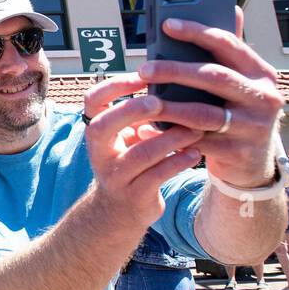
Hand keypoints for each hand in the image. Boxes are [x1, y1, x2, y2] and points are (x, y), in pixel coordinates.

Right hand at [80, 84, 204, 232]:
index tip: (142, 77)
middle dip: (133, 110)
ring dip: (171, 138)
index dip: (115, 85)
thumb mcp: (124, 137)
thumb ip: (136, 115)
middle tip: (162, 102)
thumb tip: (169, 78)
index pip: (92, 101)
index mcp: (96, 133)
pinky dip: (179, 161)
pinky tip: (195, 152)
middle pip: (104, 126)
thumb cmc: (128, 163)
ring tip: (196, 128)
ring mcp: (115, 177)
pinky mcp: (134, 196)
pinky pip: (159, 175)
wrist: (118, 212)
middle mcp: (99, 154)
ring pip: (141, 153)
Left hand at [132, 9, 284, 187]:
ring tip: (143, 101)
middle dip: (176, 70)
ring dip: (169, 106)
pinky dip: (169, 135)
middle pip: (214, 77)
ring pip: (203, 113)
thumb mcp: (243, 82)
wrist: (253, 163)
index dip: (197, 32)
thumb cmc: (239, 113)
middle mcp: (263, 98)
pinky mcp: (237, 152)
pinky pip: (196, 141)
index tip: (167, 25)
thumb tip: (232, 8)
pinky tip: (147, 129)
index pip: (229, 45)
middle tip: (145, 68)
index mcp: (262, 74)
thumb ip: (232, 51)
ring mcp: (252, 127)